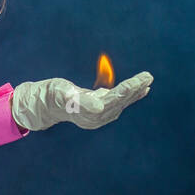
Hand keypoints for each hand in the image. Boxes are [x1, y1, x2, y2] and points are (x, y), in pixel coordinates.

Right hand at [11, 71, 152, 131]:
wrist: (46, 105)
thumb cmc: (51, 96)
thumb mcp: (61, 94)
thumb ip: (77, 100)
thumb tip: (98, 107)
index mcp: (89, 113)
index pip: (113, 99)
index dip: (126, 90)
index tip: (139, 82)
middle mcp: (96, 117)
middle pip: (120, 101)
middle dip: (134, 89)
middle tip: (148, 76)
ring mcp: (99, 116)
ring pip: (121, 102)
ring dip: (135, 92)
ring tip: (147, 81)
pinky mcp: (100, 112)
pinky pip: (118, 103)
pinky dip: (130, 95)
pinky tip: (140, 89)